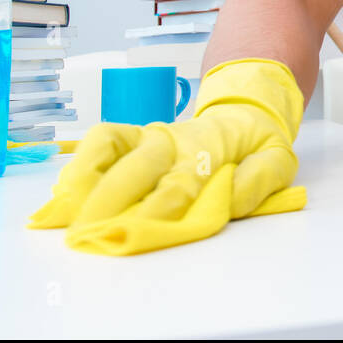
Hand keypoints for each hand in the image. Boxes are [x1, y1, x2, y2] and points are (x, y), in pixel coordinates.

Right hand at [27, 58, 306, 255]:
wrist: (245, 108)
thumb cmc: (257, 142)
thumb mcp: (278, 160)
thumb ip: (259, 180)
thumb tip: (230, 199)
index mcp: (210, 149)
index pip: (180, 180)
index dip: (157, 207)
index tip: (136, 231)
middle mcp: (173, 139)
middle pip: (136, 168)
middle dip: (111, 201)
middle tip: (90, 234)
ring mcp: (149, 135)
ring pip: (109, 147)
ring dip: (85, 179)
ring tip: (64, 215)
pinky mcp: (133, 136)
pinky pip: (100, 142)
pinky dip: (78, 165)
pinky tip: (64, 195)